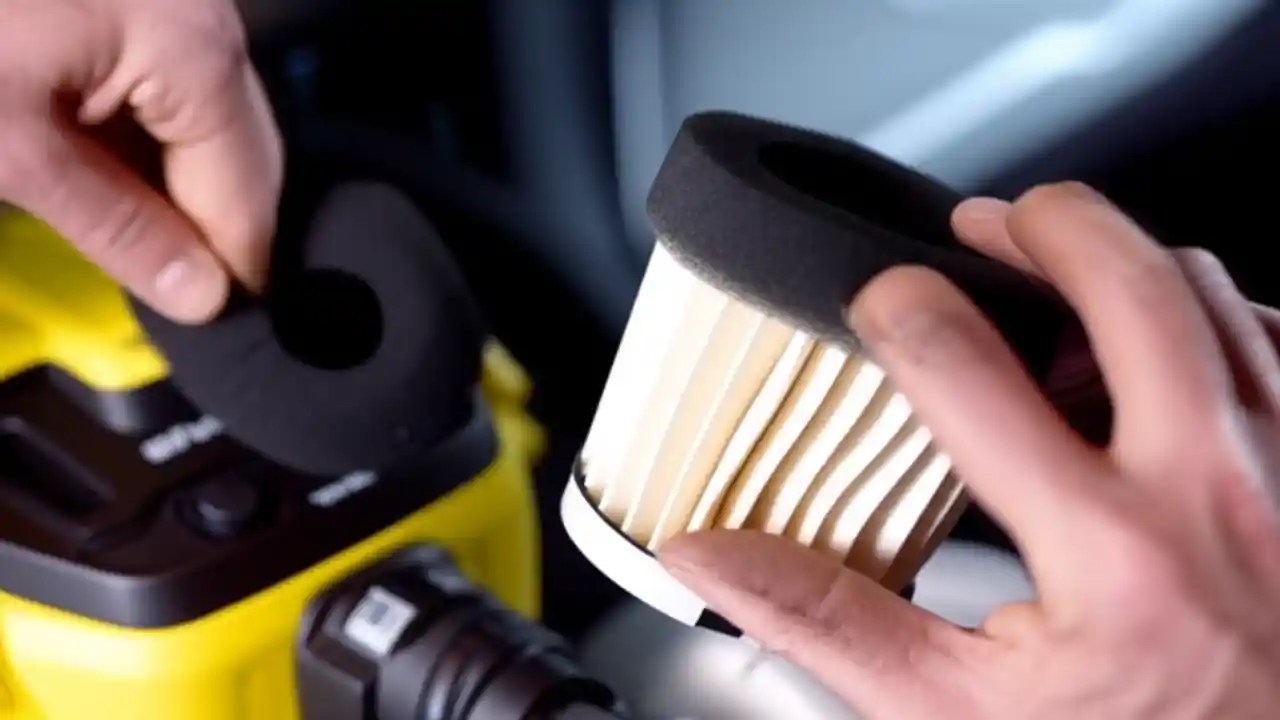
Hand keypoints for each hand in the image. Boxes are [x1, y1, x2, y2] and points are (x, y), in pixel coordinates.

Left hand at [0, 0, 281, 322]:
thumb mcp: (13, 148)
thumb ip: (118, 228)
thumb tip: (201, 298)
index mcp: (195, 53)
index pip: (246, 196)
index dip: (230, 272)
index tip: (208, 324)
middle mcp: (209, 21)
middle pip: (243, 157)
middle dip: (209, 227)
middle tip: (167, 291)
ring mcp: (181, 4)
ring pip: (212, 125)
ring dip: (176, 187)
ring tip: (126, 231)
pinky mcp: (144, 2)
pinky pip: (175, 87)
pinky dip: (147, 139)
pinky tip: (103, 168)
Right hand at [658, 182, 1279, 718]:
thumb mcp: (960, 713)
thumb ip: (829, 620)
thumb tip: (713, 557)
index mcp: (1106, 551)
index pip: (964, 366)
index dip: (897, 307)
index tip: (882, 304)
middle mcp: (1216, 491)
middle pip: (1122, 278)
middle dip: (1039, 224)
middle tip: (990, 225)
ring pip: (1208, 287)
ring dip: (1125, 257)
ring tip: (1066, 270)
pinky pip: (1276, 331)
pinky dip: (1212, 309)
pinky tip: (1164, 341)